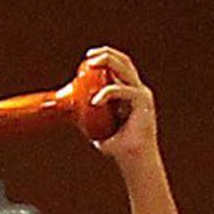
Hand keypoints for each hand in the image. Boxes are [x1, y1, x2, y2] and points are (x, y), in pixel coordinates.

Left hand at [84, 45, 158, 159]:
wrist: (133, 159)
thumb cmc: (118, 146)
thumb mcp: (97, 129)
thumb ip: (88, 119)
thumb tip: (71, 115)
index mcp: (128, 92)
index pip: (119, 68)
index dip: (106, 58)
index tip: (88, 57)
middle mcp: (136, 90)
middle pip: (123, 63)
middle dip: (106, 55)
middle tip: (89, 56)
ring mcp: (141, 94)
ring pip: (125, 70)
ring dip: (108, 62)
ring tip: (91, 64)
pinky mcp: (143, 102)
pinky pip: (124, 91)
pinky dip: (108, 93)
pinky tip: (95, 100)